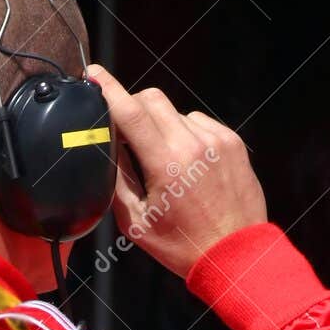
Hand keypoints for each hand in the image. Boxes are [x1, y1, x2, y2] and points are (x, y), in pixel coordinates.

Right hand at [86, 64, 266, 276]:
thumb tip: (107, 145)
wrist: (235, 255)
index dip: (108, 88)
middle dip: (133, 107)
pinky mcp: (231, 142)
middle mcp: (193, 144)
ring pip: (176, 112)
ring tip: (165, 163)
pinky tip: (188, 165)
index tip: (94, 74)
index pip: (131, 112)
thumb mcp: (136, 222)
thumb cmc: (183, 246)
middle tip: (128, 133)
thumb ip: (117, 179)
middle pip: (152, 99)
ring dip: (162, 127)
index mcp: (166, 164)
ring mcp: (216, 140)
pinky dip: (186, 135)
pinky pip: (199, 123)